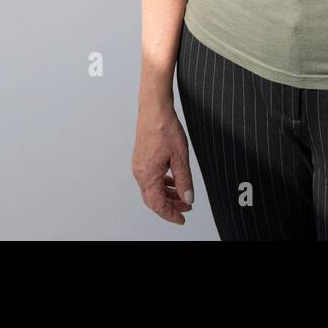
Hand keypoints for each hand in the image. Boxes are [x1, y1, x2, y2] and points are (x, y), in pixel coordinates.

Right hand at [132, 102, 194, 224]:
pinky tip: (173, 181)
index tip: (182, 219)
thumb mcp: (180, 158)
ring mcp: (139, 166)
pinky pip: (151, 178)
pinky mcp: (141, 159)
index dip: (170, 214)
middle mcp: (140, 172)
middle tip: (186, 208)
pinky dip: (163, 184)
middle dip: (170, 206)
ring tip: (183, 195)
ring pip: (152, 189)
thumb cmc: (164, 129)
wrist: (154, 109)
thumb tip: (188, 198)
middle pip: (153, 199)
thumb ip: (184, 181)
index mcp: (147, 175)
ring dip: (167, 195)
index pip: (157, 204)